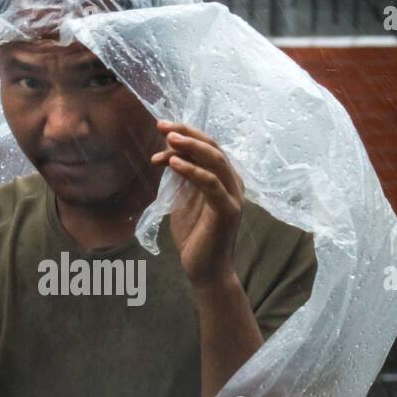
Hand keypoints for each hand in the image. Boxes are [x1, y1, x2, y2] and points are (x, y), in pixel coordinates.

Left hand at [151, 120, 244, 288]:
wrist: (205, 270)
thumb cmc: (195, 236)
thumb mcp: (183, 201)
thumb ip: (181, 179)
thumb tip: (169, 154)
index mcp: (224, 178)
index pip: (207, 147)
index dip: (186, 134)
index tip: (162, 128)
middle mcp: (233, 183)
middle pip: (213, 147)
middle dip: (187, 133)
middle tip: (163, 126)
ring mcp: (233, 196)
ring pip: (215, 161)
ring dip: (191, 147)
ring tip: (169, 139)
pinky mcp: (228, 211)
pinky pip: (211, 184)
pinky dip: (192, 171)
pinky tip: (174, 163)